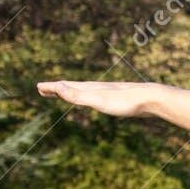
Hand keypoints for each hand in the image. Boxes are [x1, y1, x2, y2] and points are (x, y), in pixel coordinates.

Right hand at [35, 79, 154, 117]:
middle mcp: (99, 88)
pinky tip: (96, 100)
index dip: (51, 88)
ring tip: (66, 93)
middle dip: (58, 89)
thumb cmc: (125, 102)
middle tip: (44, 90)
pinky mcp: (121, 99)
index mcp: (91, 89)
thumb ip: (78, 95)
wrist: (152, 99)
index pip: (66, 87)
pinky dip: (90, 97)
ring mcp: (110, 93)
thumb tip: (57, 86)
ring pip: (87, 92)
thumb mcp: (98, 100)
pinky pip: (99, 97)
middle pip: (74, 88)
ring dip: (73, 92)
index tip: (37, 87)